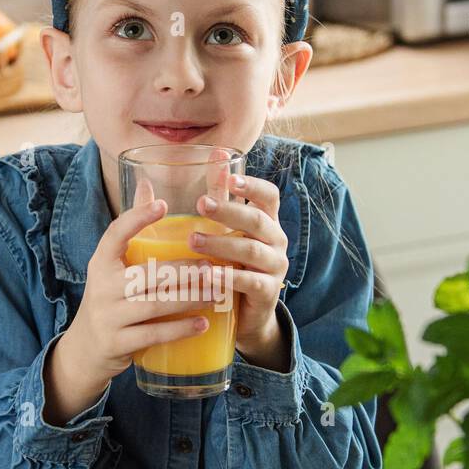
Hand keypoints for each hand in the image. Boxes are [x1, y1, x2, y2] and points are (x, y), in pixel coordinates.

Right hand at [64, 193, 214, 384]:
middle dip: (184, 269)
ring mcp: (108, 317)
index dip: (137, 218)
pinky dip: (180, 329)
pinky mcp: (117, 343)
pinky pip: (154, 333)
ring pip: (155, 304)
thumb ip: (132, 228)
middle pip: (147, 273)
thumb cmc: (109, 300)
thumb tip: (147, 182)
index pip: (114, 234)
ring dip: (190, 297)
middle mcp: (101, 287)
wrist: (85, 350)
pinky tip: (204, 323)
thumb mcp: (112, 266)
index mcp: (100, 263)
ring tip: (217, 291)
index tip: (163, 204)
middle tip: (215, 264)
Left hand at [190, 171, 289, 358]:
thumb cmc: (231, 264)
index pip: (269, 196)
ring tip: (192, 241)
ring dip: (221, 244)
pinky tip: (207, 274)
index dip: (252, 185)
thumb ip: (219, 196)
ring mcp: (275, 268)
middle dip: (228, 211)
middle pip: (256, 220)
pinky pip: (251, 283)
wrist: (245, 316)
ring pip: (251, 251)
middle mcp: (275, 241)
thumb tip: (212, 152)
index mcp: (266, 221)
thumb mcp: (226, 230)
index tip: (229, 178)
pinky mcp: (268, 293)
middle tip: (200, 204)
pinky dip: (228, 278)